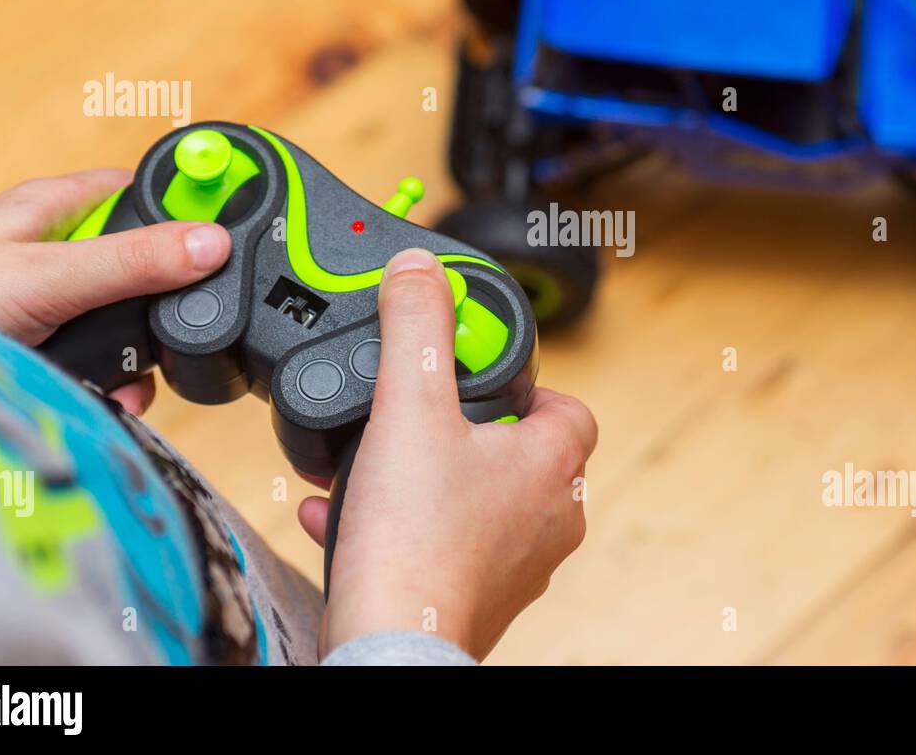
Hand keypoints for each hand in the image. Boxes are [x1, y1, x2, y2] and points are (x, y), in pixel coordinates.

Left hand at [0, 170, 230, 412]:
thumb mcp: (48, 279)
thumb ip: (132, 262)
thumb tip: (213, 242)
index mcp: (55, 209)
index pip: (144, 190)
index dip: (188, 207)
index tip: (232, 234)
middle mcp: (56, 252)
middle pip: (144, 265)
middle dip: (163, 306)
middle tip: (174, 331)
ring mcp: (50, 304)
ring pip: (126, 322)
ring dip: (137, 356)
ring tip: (125, 382)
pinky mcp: (46, 351)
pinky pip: (103, 362)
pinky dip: (113, 384)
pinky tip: (107, 400)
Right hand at [297, 248, 596, 660]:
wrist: (391, 644)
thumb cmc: (416, 540)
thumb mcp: (409, 408)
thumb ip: (417, 329)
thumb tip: (423, 270)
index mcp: (554, 465)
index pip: (569, 407)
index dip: (526, 385)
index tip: (477, 376)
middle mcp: (550, 517)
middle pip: (520, 451)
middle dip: (464, 432)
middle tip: (417, 420)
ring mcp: (518, 563)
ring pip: (478, 499)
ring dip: (428, 477)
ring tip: (376, 469)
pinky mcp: (478, 597)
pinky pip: (444, 541)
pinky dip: (404, 523)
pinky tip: (346, 515)